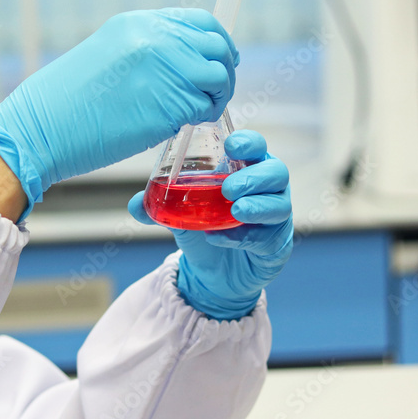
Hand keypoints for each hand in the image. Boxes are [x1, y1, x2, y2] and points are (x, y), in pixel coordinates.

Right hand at [0, 9, 238, 219]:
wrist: (39, 129)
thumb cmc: (63, 103)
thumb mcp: (105, 56)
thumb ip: (144, 51)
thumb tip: (182, 63)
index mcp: (138, 24)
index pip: (200, 21)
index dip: (218, 41)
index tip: (221, 60)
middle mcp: (156, 39)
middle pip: (217, 46)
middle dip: (224, 70)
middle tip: (214, 93)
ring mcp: (165, 69)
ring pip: (218, 77)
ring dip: (216, 96)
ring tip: (196, 112)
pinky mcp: (169, 104)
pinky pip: (206, 107)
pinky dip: (203, 117)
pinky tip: (182, 125)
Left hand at [128, 130, 292, 319]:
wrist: (212, 276)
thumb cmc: (202, 231)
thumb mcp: (179, 216)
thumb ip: (158, 208)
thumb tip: (137, 204)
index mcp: (245, 171)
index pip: (256, 148)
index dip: (249, 143)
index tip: (231, 146)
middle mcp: (266, 190)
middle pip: (277, 172)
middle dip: (254, 177)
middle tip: (229, 188)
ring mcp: (275, 218)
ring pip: (280, 205)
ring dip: (257, 207)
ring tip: (234, 212)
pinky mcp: (276, 246)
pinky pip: (269, 238)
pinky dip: (244, 237)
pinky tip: (221, 239)